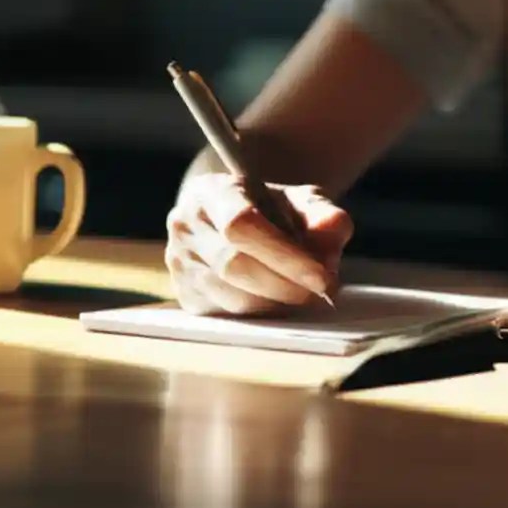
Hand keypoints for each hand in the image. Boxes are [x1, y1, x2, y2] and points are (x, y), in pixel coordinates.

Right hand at [165, 173, 353, 314]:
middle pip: (234, 265)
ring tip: (305, 295)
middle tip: (322, 293)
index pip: (242, 225)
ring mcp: (178, 261)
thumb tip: (329, 244)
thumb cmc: (274, 209)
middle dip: (285, 285)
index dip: (285, 256)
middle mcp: (186, 224)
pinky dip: (262, 316)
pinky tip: (281, 302)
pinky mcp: (185, 293)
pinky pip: (227, 315)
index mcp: (213, 191)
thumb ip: (324, 217)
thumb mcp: (304, 202)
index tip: (323, 278)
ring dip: (276, 304)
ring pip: (231, 297)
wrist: (237, 217)